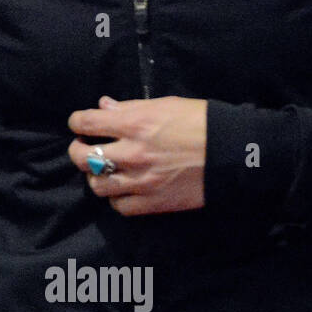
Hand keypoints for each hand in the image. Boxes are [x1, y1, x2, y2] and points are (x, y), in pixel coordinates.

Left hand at [68, 95, 206, 214]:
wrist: (234, 153)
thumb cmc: (202, 122)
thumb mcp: (166, 104)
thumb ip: (131, 107)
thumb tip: (104, 106)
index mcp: (134, 124)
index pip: (87, 122)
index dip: (77, 121)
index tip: (79, 123)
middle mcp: (132, 153)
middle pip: (82, 157)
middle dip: (77, 150)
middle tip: (83, 147)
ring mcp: (141, 181)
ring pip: (97, 185)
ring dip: (94, 176)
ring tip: (101, 170)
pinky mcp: (154, 202)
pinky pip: (120, 206)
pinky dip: (116, 198)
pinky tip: (122, 189)